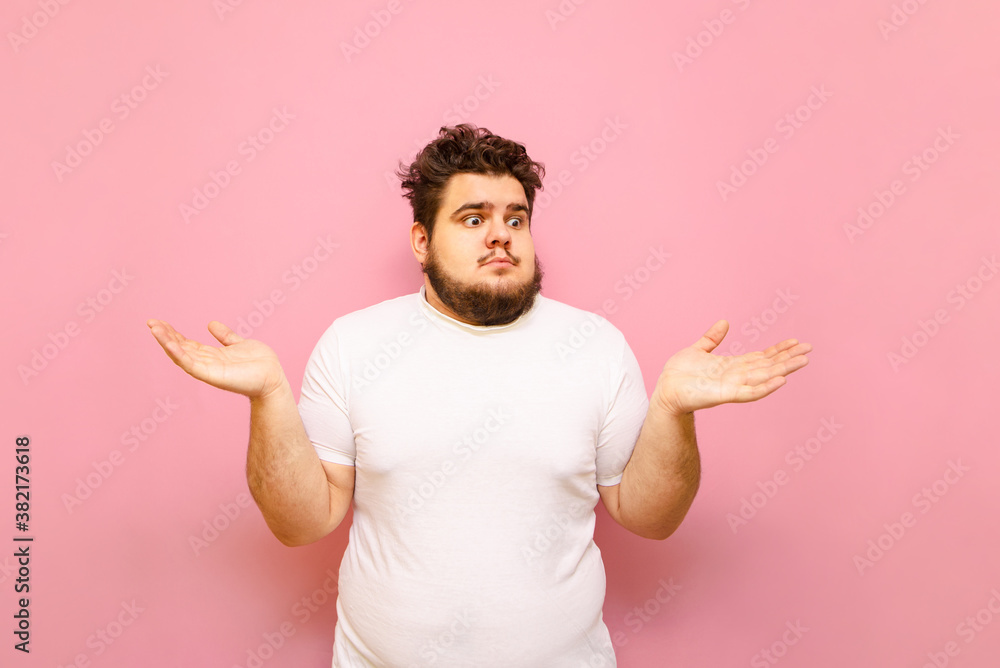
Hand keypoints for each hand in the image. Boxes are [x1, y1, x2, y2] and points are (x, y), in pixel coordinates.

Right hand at [147, 319, 286, 398]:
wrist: (274, 377)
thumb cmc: (260, 364)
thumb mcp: (239, 344)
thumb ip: (225, 336)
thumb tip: (211, 323)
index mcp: (212, 356)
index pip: (187, 344)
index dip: (173, 334)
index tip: (159, 322)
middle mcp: (207, 363)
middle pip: (180, 349)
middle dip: (165, 336)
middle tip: (151, 322)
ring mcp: (208, 370)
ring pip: (182, 356)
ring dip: (167, 343)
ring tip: (154, 329)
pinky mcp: (213, 376)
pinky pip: (191, 365)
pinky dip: (179, 355)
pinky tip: (169, 344)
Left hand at [653, 319, 810, 414]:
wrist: (664, 391)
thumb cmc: (679, 374)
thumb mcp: (697, 350)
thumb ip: (712, 338)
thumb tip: (724, 322)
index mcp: (732, 366)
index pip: (761, 357)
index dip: (779, 350)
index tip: (796, 342)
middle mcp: (736, 376)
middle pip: (768, 366)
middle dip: (788, 358)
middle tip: (809, 349)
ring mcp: (732, 387)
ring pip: (764, 377)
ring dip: (784, 369)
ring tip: (803, 361)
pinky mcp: (725, 395)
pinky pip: (750, 392)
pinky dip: (766, 387)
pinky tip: (781, 380)